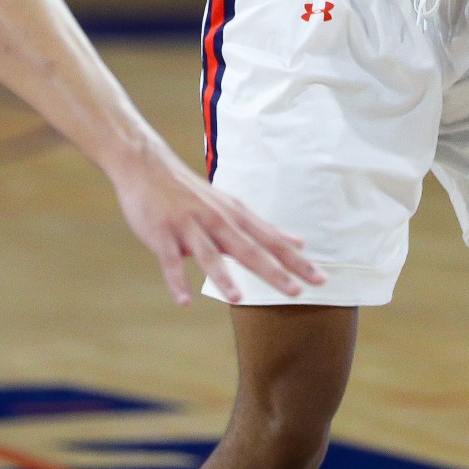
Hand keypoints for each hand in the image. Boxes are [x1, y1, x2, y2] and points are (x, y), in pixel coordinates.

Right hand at [109, 143, 323, 304]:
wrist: (147, 166)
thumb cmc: (192, 193)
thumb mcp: (233, 207)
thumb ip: (263, 230)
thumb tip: (299, 244)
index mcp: (237, 216)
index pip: (273, 243)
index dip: (297, 262)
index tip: (321, 279)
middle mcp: (218, 220)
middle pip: (250, 250)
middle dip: (274, 271)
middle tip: (297, 292)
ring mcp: (189, 226)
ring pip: (210, 254)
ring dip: (224, 277)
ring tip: (238, 298)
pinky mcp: (162, 233)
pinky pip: (170, 262)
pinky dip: (176, 282)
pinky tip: (184, 302)